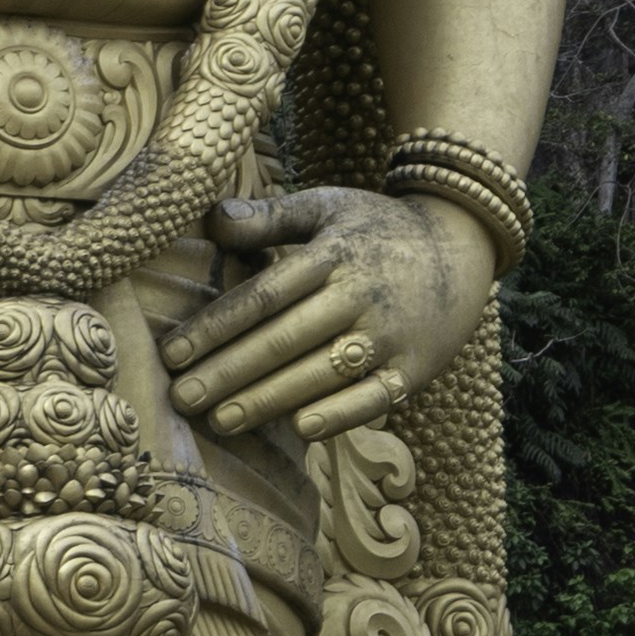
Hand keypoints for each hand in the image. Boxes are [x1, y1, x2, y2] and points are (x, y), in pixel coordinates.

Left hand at [165, 184, 501, 447]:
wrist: (463, 248)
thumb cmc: (375, 229)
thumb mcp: (326, 206)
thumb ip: (268, 216)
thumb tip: (212, 219)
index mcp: (331, 255)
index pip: (262, 296)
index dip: (215, 327)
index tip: (170, 354)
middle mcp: (359, 296)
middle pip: (284, 340)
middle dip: (229, 373)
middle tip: (181, 399)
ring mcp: (390, 335)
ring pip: (321, 373)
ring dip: (269, 399)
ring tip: (220, 421)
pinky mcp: (415, 368)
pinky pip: (376, 397)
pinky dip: (341, 414)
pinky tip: (301, 429)